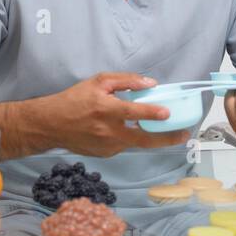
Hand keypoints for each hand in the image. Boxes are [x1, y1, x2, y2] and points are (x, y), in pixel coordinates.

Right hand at [48, 73, 191, 156]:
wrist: (51, 124)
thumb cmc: (75, 99)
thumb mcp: (98, 82)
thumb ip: (125, 81)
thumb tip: (150, 83)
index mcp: (106, 110)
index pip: (134, 112)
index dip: (152, 113)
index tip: (168, 113)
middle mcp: (108, 131)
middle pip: (144, 139)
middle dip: (167, 139)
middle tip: (183, 135)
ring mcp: (107, 146)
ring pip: (135, 142)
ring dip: (148, 135)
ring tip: (158, 127)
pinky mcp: (105, 154)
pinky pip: (123, 145)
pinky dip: (128, 137)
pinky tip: (124, 129)